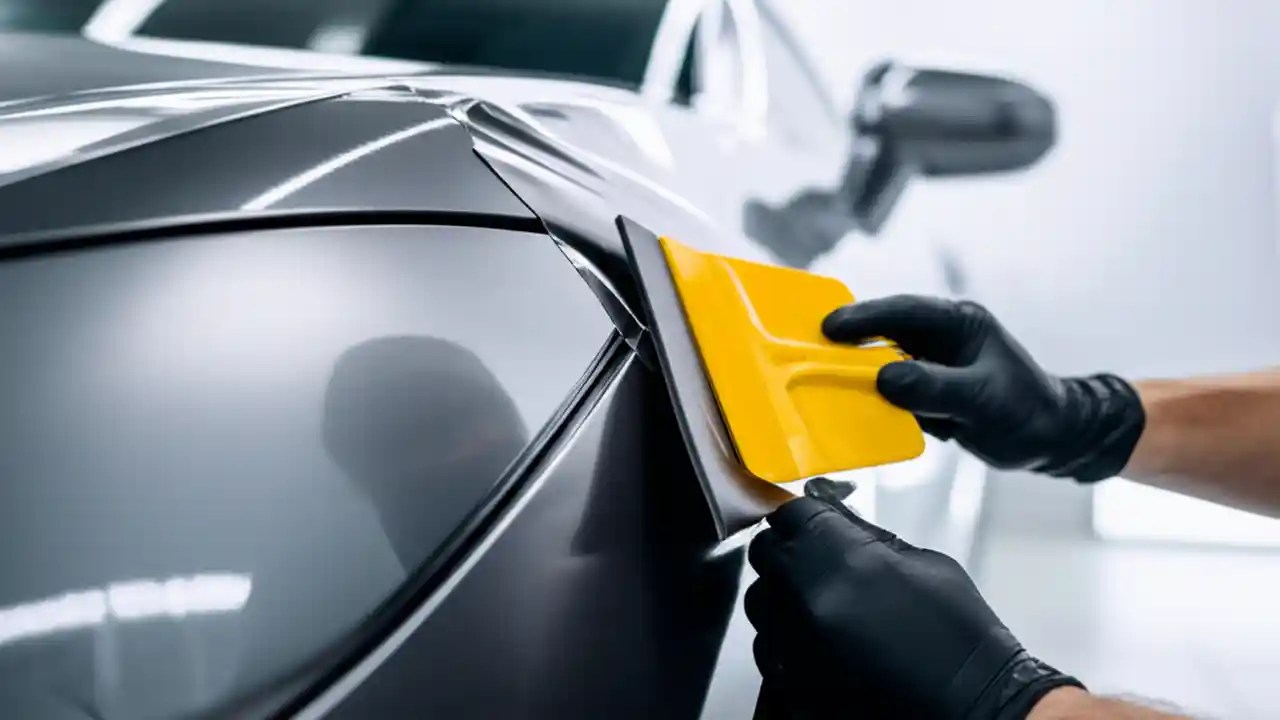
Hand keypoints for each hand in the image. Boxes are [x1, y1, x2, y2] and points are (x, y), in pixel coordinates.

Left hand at [747, 497, 1080, 719]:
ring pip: (761, 601)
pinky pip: (769, 646)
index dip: (806, 517)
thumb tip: (835, 521)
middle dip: (791, 551)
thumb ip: (867, 536)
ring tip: (825, 604)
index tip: (816, 523)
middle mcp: (801, 596)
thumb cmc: (958, 639)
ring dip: (784, 595)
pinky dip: (787, 638)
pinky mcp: (789, 682)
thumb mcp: (922, 563)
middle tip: (820, 560)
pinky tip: (823, 640)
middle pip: (767, 554)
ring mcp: (790, 642)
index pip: (790, 515)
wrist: (971, 709)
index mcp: (835, 555)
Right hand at [823, 295, 1143, 482]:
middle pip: (884, 332)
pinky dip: (871, 399)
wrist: (1054, 439)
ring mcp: (933, 364)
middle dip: (848, 341)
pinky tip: (848, 409)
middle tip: (807, 350)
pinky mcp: (928, 391)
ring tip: (818, 380)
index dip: (863, 317)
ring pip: (883, 361)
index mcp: (958, 323)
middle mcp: (941, 338)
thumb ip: (933, 387)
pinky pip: (891, 390)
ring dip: (856, 372)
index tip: (827, 329)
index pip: (902, 311)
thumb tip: (884, 379)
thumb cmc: (1027, 411)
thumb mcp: (981, 400)